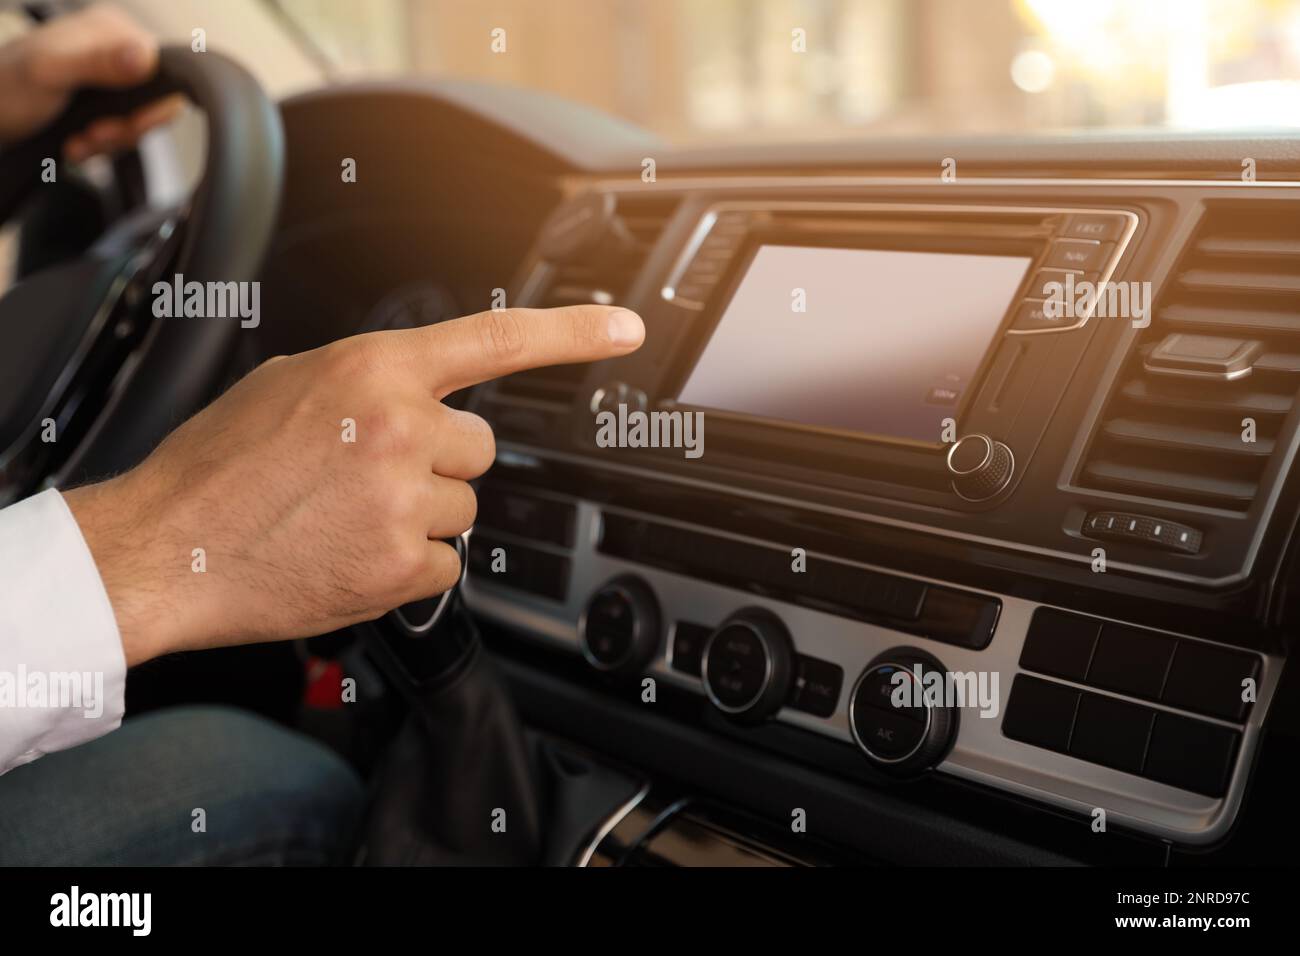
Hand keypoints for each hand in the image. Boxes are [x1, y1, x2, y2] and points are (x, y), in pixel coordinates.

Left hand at [0, 3, 182, 159]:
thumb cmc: (6, 88)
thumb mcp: (50, 72)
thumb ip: (98, 62)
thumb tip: (145, 56)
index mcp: (111, 30)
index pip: (165, 70)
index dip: (152, 106)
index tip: (126, 123)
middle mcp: (117, 52)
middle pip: (156, 102)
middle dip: (125, 129)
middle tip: (95, 134)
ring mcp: (112, 81)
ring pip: (140, 123)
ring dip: (109, 142)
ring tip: (78, 141)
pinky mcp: (105, 106)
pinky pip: (124, 134)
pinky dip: (102, 147)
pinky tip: (77, 143)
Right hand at [63, 305, 644, 665]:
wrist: (165, 549)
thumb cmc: (217, 466)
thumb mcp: (290, 384)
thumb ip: (371, 380)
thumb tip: (422, 390)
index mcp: (373, 370)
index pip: (496, 339)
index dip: (572, 334)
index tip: (626, 329)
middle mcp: (401, 427)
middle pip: (479, 448)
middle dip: (438, 462)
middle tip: (369, 476)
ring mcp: (404, 500)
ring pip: (464, 508)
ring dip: (420, 514)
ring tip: (347, 516)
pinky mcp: (401, 566)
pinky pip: (444, 563)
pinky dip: (407, 565)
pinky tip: (351, 553)